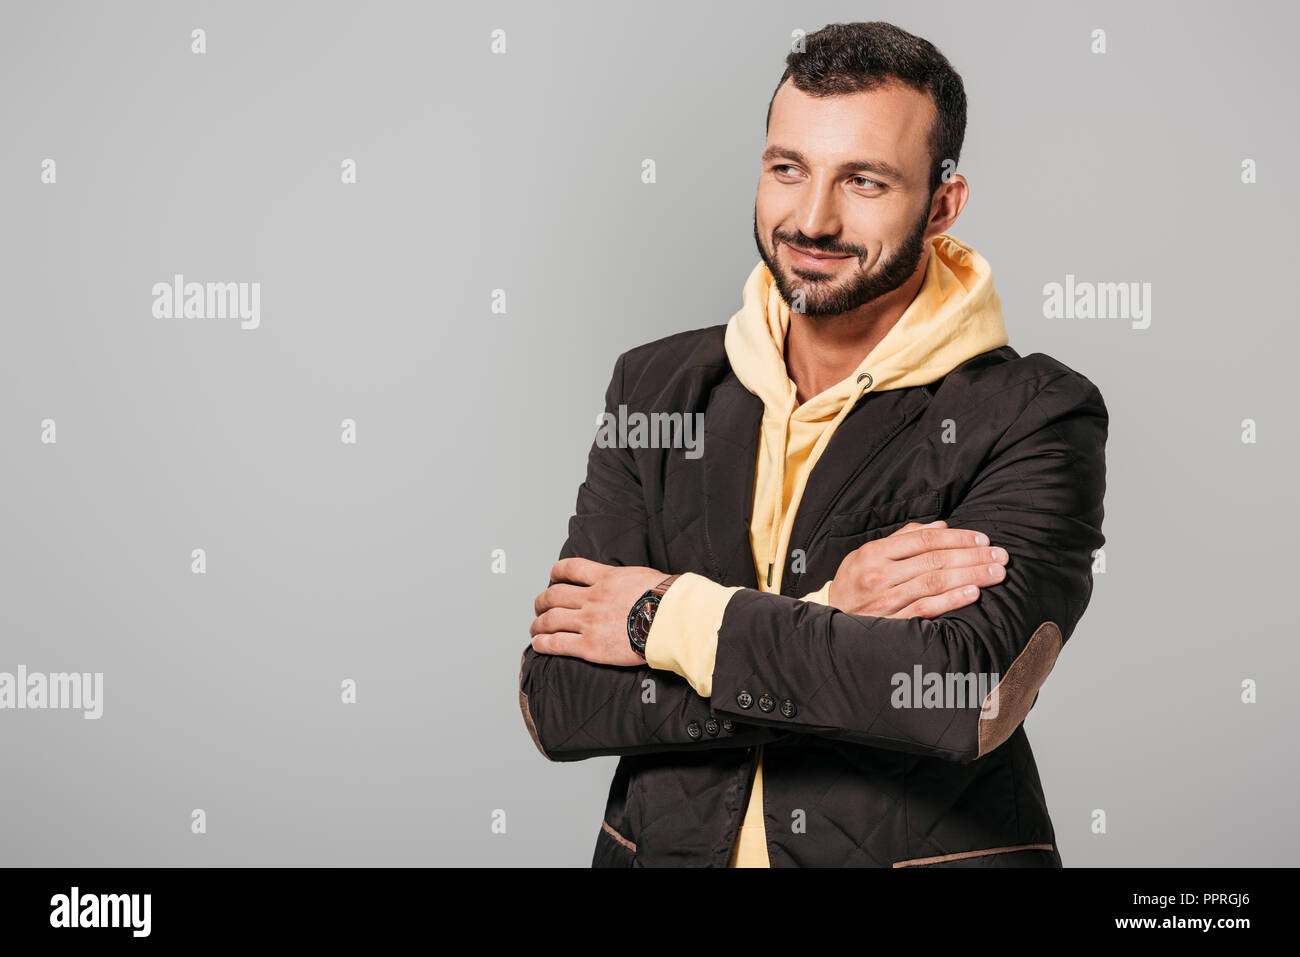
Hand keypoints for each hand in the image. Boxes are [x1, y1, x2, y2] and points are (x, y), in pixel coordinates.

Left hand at [531, 558, 666, 665]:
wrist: (672, 620)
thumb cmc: (667, 600)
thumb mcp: (644, 577)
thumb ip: (627, 581)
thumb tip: (631, 585)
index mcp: (606, 578)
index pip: (571, 569)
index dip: (556, 572)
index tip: (552, 577)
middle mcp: (593, 598)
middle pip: (554, 595)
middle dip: (542, 602)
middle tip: (540, 607)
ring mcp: (589, 622)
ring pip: (551, 619)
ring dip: (538, 623)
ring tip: (535, 628)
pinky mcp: (590, 646)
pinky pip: (557, 643)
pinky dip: (543, 643)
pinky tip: (538, 644)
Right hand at [826, 520, 1008, 618]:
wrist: (830, 618)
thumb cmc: (854, 582)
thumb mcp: (868, 554)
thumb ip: (903, 538)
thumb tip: (942, 527)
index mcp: (874, 553)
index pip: (923, 540)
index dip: (957, 538)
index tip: (983, 539)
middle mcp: (880, 575)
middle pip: (934, 561)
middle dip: (972, 556)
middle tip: (1000, 556)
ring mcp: (886, 600)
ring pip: (935, 583)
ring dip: (970, 576)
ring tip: (996, 573)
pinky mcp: (893, 623)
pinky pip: (927, 609)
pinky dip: (951, 601)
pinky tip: (973, 593)